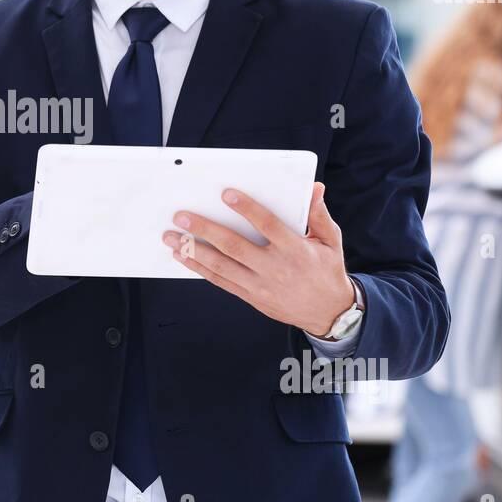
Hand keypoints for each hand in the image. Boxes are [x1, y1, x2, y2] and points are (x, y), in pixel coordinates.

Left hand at [162, 181, 355, 337]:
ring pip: (221, 266)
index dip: (247, 209)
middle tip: (182, 216)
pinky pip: (220, 281)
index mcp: (295, 250)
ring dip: (193, 250)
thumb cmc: (327, 270)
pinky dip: (199, 269)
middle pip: (235, 246)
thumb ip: (318, 214)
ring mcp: (260, 285)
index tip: (226, 194)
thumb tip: (314, 188)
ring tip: (171, 237)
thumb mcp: (330, 240)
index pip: (268, 225)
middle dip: (205, 229)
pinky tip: (182, 257)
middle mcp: (275, 268)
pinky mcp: (250, 296)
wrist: (328, 313)